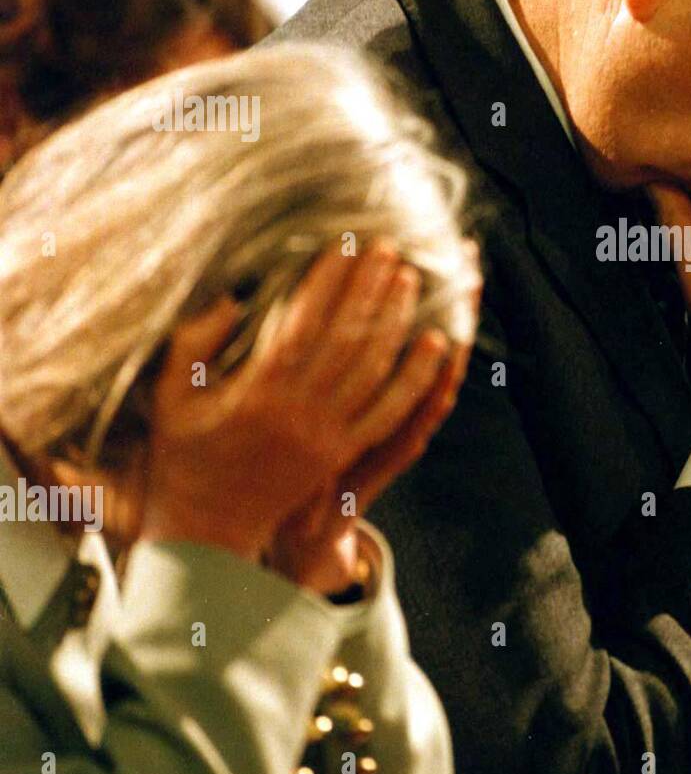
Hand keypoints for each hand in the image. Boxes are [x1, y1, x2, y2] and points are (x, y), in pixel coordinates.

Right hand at [141, 243, 457, 565]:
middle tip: (388, 248)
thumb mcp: (171, 394)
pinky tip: (436, 345)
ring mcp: (326, 436)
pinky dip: (416, 377)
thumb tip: (235, 297)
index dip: (328, 282)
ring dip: (396, 322)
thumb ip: (194, 340)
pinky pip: (390, 411)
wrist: (206, 528)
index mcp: (256, 392)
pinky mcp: (343, 453)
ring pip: (374, 370)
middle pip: (346, 339)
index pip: (302, 324)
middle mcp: (297, 412)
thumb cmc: (183, 452)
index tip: (346, 245)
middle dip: (369, 288)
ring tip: (409, 281)